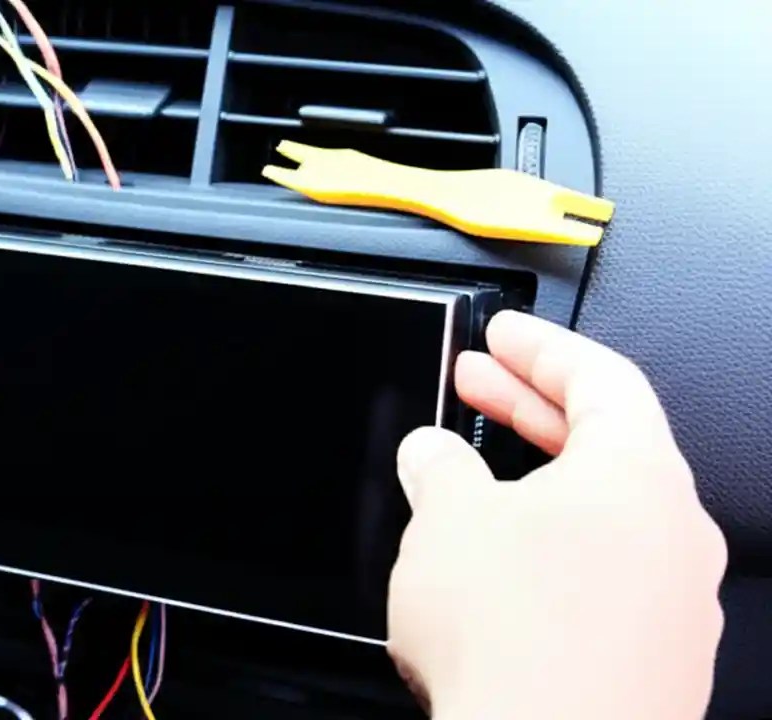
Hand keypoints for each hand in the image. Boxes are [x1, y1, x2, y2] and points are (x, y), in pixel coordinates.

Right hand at [388, 311, 726, 719]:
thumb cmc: (516, 644)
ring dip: (537, 490)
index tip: (502, 334)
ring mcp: (675, 606)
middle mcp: (675, 536)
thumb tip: (433, 454)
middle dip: (531, 410)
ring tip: (467, 492)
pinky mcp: (655, 663)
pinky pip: (604, 584)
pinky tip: (496, 581)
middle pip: (606, 444)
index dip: (541, 346)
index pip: (602, 378)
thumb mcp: (445, 520)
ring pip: (604, 519)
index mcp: (640, 477)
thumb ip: (440, 466)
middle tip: (478, 385)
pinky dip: (553, 560)